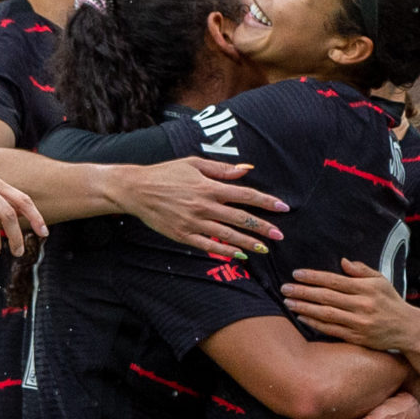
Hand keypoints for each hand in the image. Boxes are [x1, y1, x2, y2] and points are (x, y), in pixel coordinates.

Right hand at [118, 157, 284, 259]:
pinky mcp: (182, 235)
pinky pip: (207, 245)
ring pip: (227, 235)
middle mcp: (204, 206)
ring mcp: (193, 223)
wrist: (137, 189)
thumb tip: (247, 170)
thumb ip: (221, 169)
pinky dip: (224, 251)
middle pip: (240, 218)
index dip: (265, 201)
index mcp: (209, 187)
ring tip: (264, 248)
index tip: (282, 208)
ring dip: (247, 242)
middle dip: (262, 227)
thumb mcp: (194, 163)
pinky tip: (237, 254)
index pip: (244, 195)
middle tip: (279, 234)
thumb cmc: (166, 173)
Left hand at [285, 258, 419, 351]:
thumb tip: (342, 262)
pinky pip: (331, 329)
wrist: (408, 329)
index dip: (314, 277)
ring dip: (304, 308)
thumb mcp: (381, 281)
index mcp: (367, 288)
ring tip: (288, 302)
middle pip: (326, 297)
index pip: (334, 280)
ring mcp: (358, 322)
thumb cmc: (391, 302)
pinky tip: (302, 316)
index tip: (297, 274)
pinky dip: (314, 323)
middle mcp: (362, 305)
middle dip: (303, 292)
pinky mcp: (356, 337)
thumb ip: (361, 271)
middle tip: (285, 288)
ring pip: (326, 314)